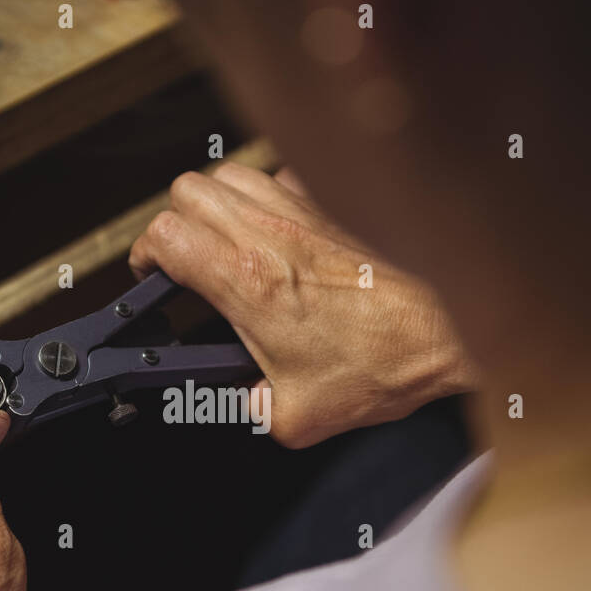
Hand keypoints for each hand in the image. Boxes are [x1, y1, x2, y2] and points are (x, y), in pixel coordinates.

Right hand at [129, 164, 475, 447]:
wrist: (444, 331)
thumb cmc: (383, 363)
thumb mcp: (296, 416)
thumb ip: (251, 408)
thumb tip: (243, 400)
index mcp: (247, 282)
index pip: (164, 237)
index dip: (146, 258)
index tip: (153, 277)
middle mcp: (269, 234)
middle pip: (186, 192)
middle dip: (175, 225)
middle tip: (184, 259)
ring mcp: (302, 210)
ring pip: (229, 174)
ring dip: (215, 204)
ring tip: (223, 240)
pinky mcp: (333, 205)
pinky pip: (281, 177)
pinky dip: (268, 197)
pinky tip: (279, 229)